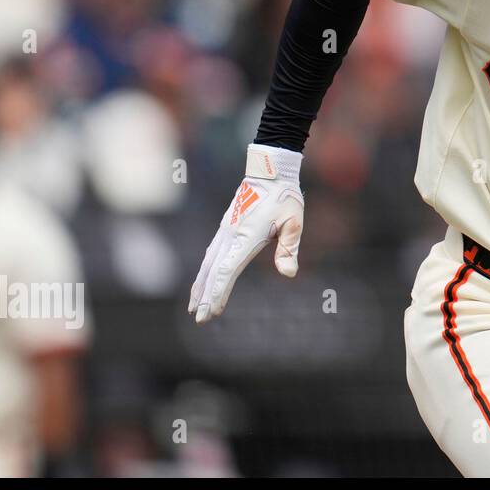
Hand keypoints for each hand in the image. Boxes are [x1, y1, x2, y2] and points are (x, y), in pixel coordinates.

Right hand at [189, 144, 304, 324]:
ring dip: (200, 285)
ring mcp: (225, 230)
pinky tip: (202, 280)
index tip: (211, 311)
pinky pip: (211, 253)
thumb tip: (288, 274)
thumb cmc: (285, 196)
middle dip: (205, 296)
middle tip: (199, 319)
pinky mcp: (226, 227)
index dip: (218, 292)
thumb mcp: (294, 221)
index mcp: (246, 237)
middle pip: (212, 271)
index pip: (227, 270)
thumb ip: (289, 248)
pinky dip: (205, 270)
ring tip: (195, 305)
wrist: (269, 170)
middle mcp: (230, 235)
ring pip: (208, 262)